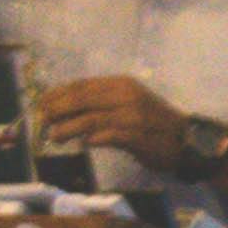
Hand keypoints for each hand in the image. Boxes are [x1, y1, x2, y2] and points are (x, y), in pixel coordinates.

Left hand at [26, 73, 197, 175]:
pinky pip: (110, 136)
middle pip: (82, 99)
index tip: (41, 104)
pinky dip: (94, 138)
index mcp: (120, 84)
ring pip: (91, 118)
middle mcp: (126, 95)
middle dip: (58, 109)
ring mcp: (133, 115)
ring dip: (68, 128)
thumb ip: (99, 103)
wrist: (186, 139)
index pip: (81, 85)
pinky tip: (84, 143)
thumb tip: (62, 107)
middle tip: (43, 120)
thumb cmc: (151, 122)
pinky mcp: (139, 136)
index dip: (58, 94)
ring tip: (54, 137)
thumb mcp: (125, 103)